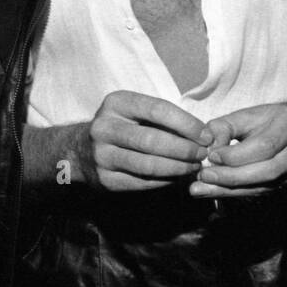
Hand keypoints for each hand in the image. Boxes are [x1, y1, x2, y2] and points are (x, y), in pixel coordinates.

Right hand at [74, 90, 211, 192]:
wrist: (80, 151)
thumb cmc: (122, 126)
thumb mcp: (135, 111)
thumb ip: (164, 118)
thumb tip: (203, 134)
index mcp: (116, 103)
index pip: (158, 109)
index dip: (186, 123)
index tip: (205, 134)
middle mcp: (105, 128)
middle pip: (153, 140)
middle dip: (184, 149)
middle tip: (203, 153)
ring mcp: (102, 155)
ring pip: (148, 165)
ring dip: (178, 168)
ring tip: (194, 167)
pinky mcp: (105, 180)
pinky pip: (143, 182)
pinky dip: (166, 181)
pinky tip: (178, 177)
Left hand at [188, 101, 286, 199]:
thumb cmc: (271, 118)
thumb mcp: (248, 113)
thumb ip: (225, 127)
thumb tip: (208, 148)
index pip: (265, 145)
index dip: (237, 155)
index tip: (211, 156)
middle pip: (269, 170)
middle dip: (232, 176)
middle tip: (204, 177)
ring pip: (267, 185)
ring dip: (232, 189)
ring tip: (204, 188)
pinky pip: (265, 191)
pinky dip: (238, 192)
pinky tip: (217, 191)